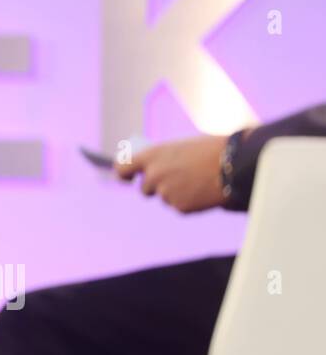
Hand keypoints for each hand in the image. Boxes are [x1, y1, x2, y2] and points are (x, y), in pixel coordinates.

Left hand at [113, 134, 227, 213]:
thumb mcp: (180, 148)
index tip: (127, 179)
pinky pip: (180, 207)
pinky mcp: (180, 207)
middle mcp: (154, 175)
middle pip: (145, 189)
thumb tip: (156, 170)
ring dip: (175, 194)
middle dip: (156, 188)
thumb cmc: (210, 149)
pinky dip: (190, 202)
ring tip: (197, 182)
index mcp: (151, 155)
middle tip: (174, 181)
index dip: (124, 175)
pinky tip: (204, 192)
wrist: (233, 164)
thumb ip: (164, 160)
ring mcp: (166, 192)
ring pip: (165, 198)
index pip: (122, 168)